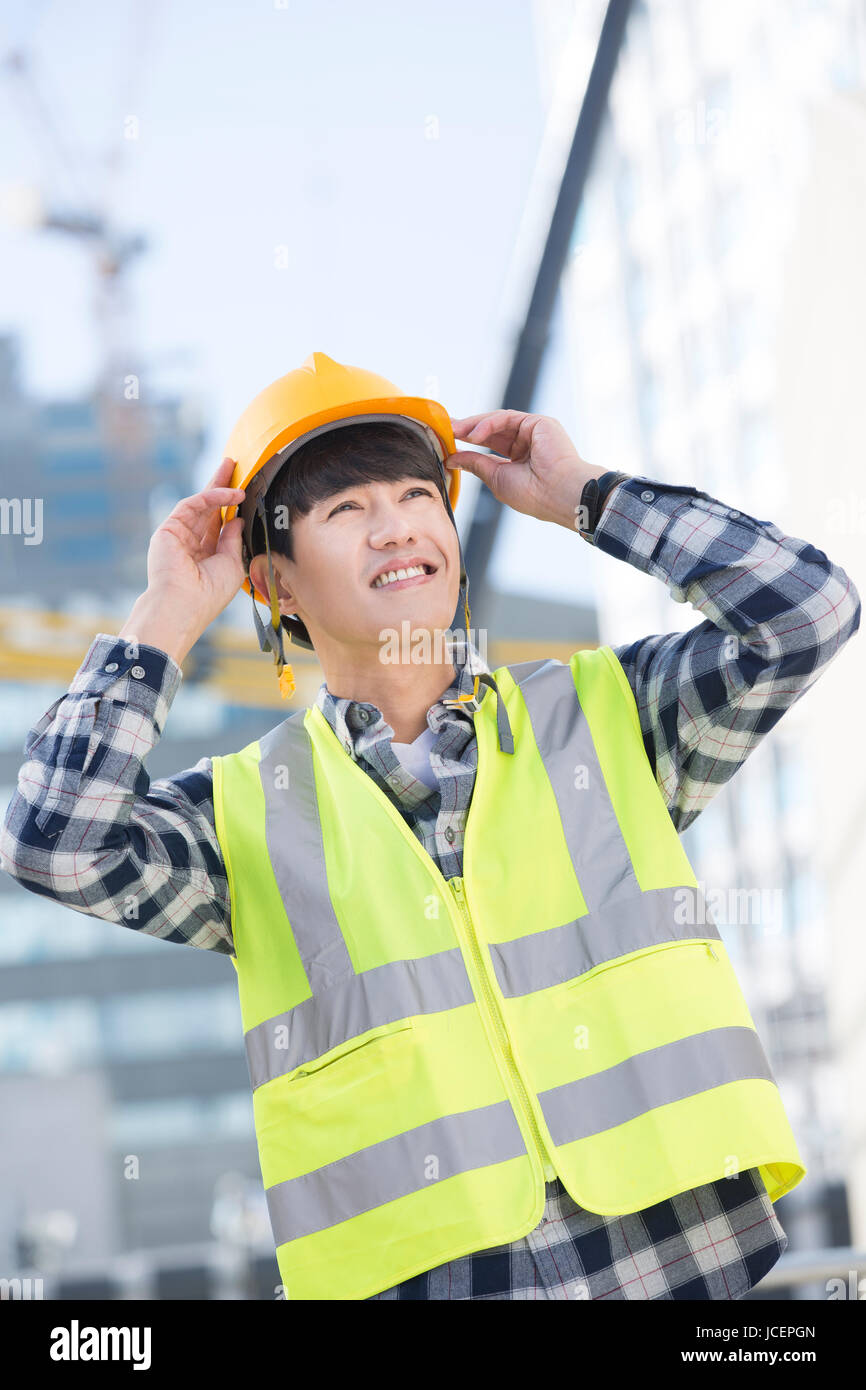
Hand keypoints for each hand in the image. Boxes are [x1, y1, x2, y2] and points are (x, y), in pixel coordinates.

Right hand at [144, 456, 246, 627]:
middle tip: (234, 465)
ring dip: (217, 485)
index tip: (244, 492)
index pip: (220, 524)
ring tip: (234, 468)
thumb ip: (233, 540)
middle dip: (221, 486)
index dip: (231, 507)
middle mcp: (191, 543)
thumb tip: (238, 520)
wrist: (183, 605)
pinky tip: (230, 493)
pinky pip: (193, 505)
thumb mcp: (231, 564)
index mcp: (206, 555)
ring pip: (200, 502)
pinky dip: (212, 496)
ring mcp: (178, 535)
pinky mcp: (169, 528)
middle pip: (209, 508)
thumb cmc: (209, 594)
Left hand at [445, 410, 605, 527]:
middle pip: (492, 429)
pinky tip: (474, 434)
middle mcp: (527, 443)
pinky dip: (489, 424)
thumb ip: (475, 463)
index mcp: (520, 459)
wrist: (558, 494)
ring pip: (498, 421)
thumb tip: (452, 458)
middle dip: (468, 428)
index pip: (490, 443)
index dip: (469, 440)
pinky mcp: (539, 423)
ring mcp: (534, 432)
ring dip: (475, 425)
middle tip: (446, 428)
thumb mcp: (495, 478)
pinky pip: (508, 418)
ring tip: (455, 431)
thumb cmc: (532, 494)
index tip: (448, 438)